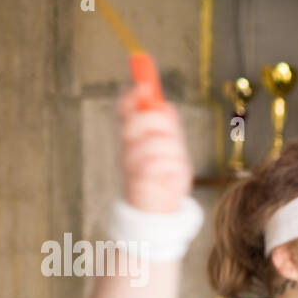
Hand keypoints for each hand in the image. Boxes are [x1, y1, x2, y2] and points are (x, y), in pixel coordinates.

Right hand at [116, 85, 192, 214]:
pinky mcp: (140, 180)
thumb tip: (165, 105)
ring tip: (173, 163)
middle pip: (138, 120)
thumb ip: (167, 128)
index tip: (144, 85)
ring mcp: (131, 163)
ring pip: (154, 142)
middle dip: (159, 122)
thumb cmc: (164, 178)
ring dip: (171, 151)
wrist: (159, 212)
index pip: (125, 110)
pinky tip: (170, 177)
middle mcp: (127, 148)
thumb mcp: (170, 148)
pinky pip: (160, 164)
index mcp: (132, 137)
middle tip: (171, 135)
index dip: (132, 95)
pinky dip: (171, 168)